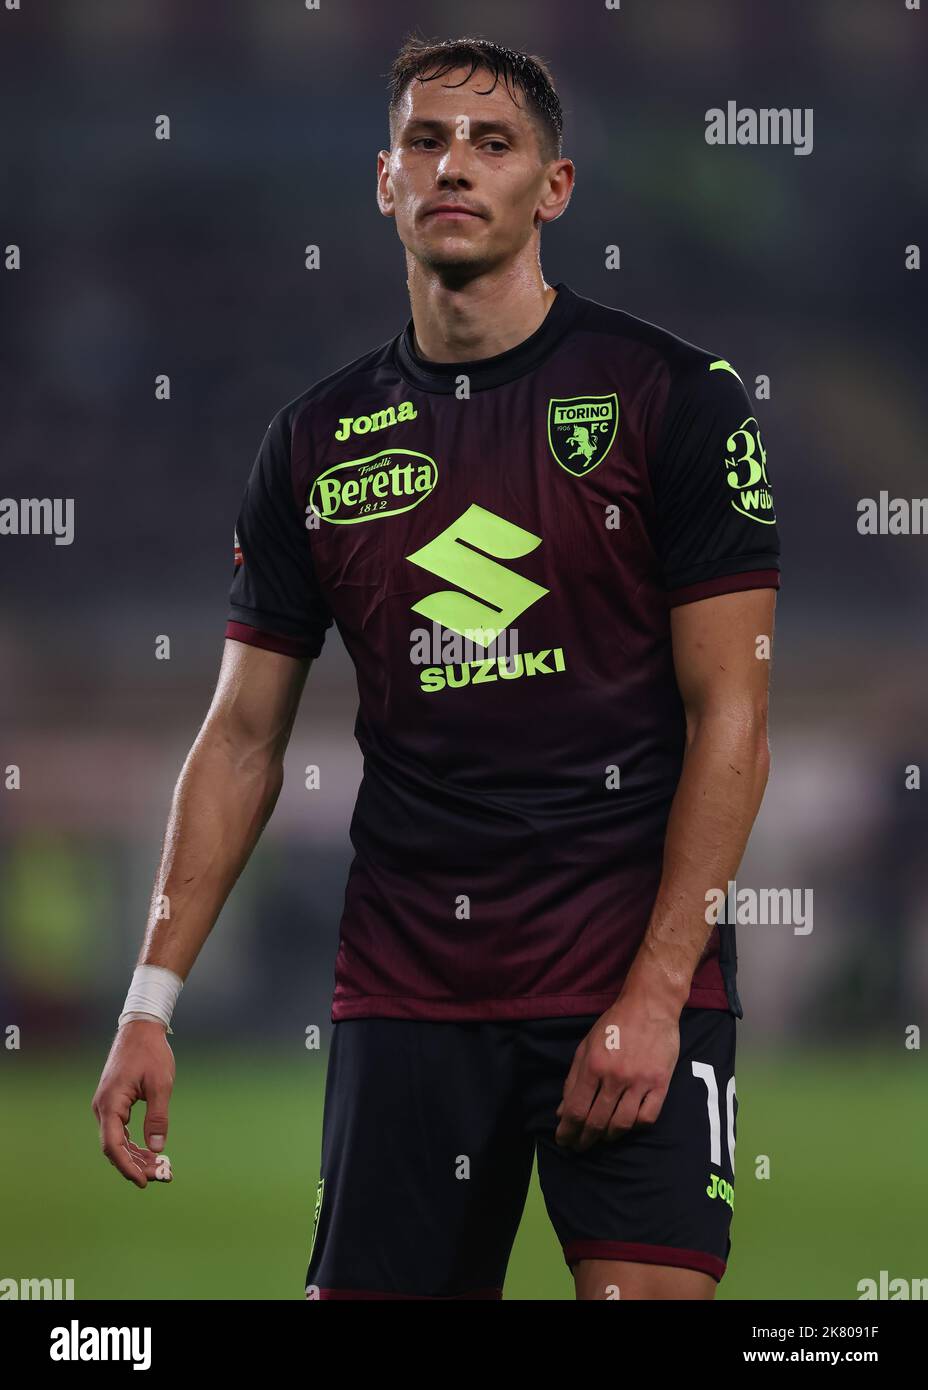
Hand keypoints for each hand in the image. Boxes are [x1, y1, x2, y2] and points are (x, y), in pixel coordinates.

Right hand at [91, 1020, 175, 1187]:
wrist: (140, 1028)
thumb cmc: (151, 1052)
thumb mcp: (160, 1085)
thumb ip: (158, 1118)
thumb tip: (157, 1149)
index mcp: (111, 1103)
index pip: (113, 1145)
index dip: (127, 1166)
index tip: (143, 1181)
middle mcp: (103, 1107)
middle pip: (114, 1147)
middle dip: (135, 1164)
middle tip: (160, 1176)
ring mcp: (106, 1105)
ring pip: (117, 1140)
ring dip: (135, 1155)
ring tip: (158, 1168)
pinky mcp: (113, 1103)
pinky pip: (119, 1130)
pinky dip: (133, 1143)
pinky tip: (148, 1152)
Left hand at [554, 992, 680, 1151]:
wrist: (650, 1006)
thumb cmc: (614, 1025)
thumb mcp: (586, 1046)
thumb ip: (573, 1079)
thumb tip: (562, 1111)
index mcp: (593, 1065)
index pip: (576, 1109)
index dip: (567, 1130)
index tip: (563, 1141)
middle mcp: (615, 1076)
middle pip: (596, 1121)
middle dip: (584, 1139)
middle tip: (579, 1147)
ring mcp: (640, 1081)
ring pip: (621, 1124)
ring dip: (608, 1137)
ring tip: (602, 1139)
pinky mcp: (661, 1084)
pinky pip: (647, 1118)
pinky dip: (635, 1128)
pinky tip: (628, 1126)